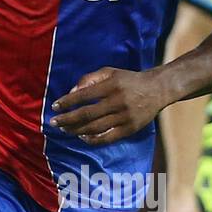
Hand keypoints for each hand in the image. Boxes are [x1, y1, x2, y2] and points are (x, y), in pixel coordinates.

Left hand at [50, 67, 167, 143]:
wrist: (157, 89)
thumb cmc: (128, 80)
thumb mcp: (109, 72)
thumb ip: (89, 79)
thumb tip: (70, 93)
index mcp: (111, 85)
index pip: (84, 95)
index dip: (67, 102)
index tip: (54, 107)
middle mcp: (118, 101)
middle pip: (87, 114)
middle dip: (67, 119)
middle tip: (54, 122)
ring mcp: (125, 117)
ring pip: (95, 128)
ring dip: (76, 130)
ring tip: (65, 130)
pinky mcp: (130, 129)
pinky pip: (107, 138)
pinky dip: (92, 139)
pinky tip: (82, 137)